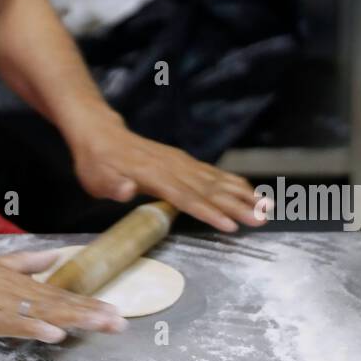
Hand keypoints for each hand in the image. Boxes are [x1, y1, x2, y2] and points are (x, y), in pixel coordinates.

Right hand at [0, 242, 127, 341]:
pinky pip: (11, 323)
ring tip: (102, 325)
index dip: (88, 304)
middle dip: (92, 313)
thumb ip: (24, 263)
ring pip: (43, 311)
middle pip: (59, 302)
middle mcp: (13, 289)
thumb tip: (53, 258)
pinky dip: (34, 327)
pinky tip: (55, 333)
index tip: (115, 311)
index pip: (59, 294)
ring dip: (74, 318)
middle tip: (122, 323)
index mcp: (17, 280)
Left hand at [68, 108, 262, 232]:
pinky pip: (213, 173)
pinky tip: (250, 192)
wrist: (101, 135)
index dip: (208, 212)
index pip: (184, 196)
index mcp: (152, 175)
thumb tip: (125, 190)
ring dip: (242, 194)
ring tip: (266, 208)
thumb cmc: (97, 162)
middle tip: (261, 220)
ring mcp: (180, 162)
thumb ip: (111, 185)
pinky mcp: (184, 161)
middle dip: (237, 206)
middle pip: (209, 189)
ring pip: (216, 180)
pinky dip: (233, 182)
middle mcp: (172, 166)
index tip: (230, 225)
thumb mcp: (95, 177)